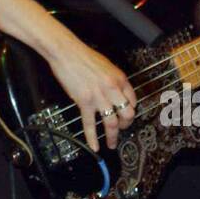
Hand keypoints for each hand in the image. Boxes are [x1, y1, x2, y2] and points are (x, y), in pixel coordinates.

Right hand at [44, 37, 138, 152]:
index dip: (131, 110)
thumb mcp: (106, 66)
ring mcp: (99, 97)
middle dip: (125, 125)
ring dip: (112, 136)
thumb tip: (115, 93)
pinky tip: (94, 146)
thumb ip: (113, 81)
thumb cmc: (83, 56)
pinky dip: (92, 138)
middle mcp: (112, 89)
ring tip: (111, 144)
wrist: (66, 52)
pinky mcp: (84, 102)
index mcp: (120, 79)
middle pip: (127, 114)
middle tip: (121, 129)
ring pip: (111, 122)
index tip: (127, 116)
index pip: (133, 100)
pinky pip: (90, 124)